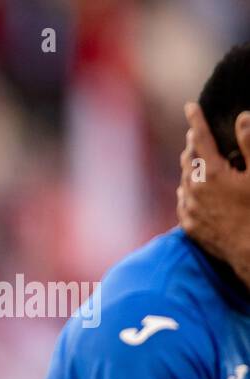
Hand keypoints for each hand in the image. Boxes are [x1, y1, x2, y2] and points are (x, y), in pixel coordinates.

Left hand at [177, 102, 249, 285]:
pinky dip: (188, 190)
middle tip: (195, 134)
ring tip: (195, 160)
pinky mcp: (189, 225)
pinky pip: (183, 202)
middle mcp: (194, 189)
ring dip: (189, 168)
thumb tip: (241, 118)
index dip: (195, 120)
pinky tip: (193, 190)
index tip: (189, 106)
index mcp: (211, 173)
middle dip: (192, 143)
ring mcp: (189, 209)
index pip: (199, 138)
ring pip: (183, 180)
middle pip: (188, 158)